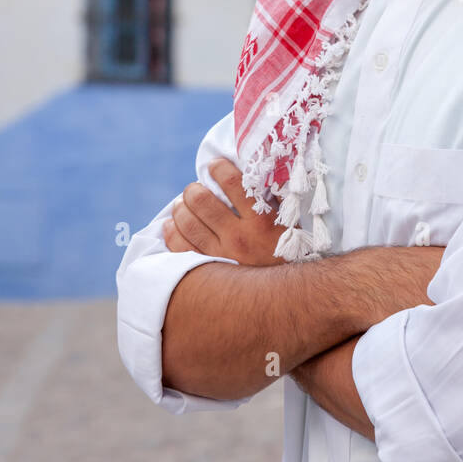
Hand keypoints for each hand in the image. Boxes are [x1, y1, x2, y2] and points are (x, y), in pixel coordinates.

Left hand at [162, 157, 288, 265]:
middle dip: (194, 189)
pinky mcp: (209, 271)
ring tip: (183, 203)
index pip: (232, 183)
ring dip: (180, 207)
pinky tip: (171, 224)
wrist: (287, 296)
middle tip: (196, 188)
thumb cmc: (290, 253)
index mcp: (261, 221)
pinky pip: (180, 248)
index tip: (214, 166)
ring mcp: (221, 256)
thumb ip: (277, 196)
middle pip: (201, 201)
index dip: (219, 168)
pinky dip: (171, 231)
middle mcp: (239, 238)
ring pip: (187, 223)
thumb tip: (262, 169)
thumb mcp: (290, 222)